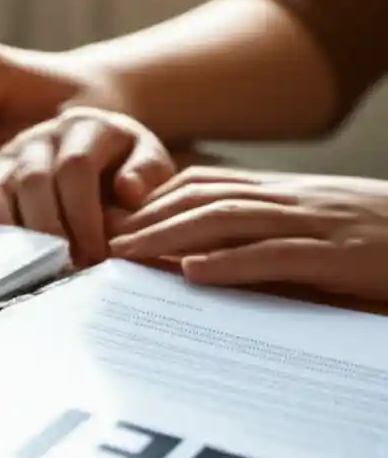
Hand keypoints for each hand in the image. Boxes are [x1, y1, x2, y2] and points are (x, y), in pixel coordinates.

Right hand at [0, 107, 174, 264]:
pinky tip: (18, 259)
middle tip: (71, 269)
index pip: (75, 167)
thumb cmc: (130, 167)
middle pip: (33, 181)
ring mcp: (10, 155)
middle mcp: (41, 135)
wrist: (103, 153)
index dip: (84, 215)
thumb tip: (127, 191)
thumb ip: (147, 173)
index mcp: (86, 125)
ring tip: (43, 268)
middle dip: (52, 232)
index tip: (98, 255)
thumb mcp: (153, 164)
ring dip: (19, 235)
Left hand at [110, 168, 387, 300]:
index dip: (153, 199)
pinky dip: (230, 263)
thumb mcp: (321, 229)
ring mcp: (318, 224)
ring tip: (126, 254)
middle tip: (99, 241)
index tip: (111, 218)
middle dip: (145, 218)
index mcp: (287, 192)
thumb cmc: (385, 242)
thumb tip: (205, 254)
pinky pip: (277, 255)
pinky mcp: (342, 256)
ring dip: (168, 236)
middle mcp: (294, 200)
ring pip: (228, 220)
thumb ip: (269, 233)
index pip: (205, 184)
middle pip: (202, 198)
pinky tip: (193, 273)